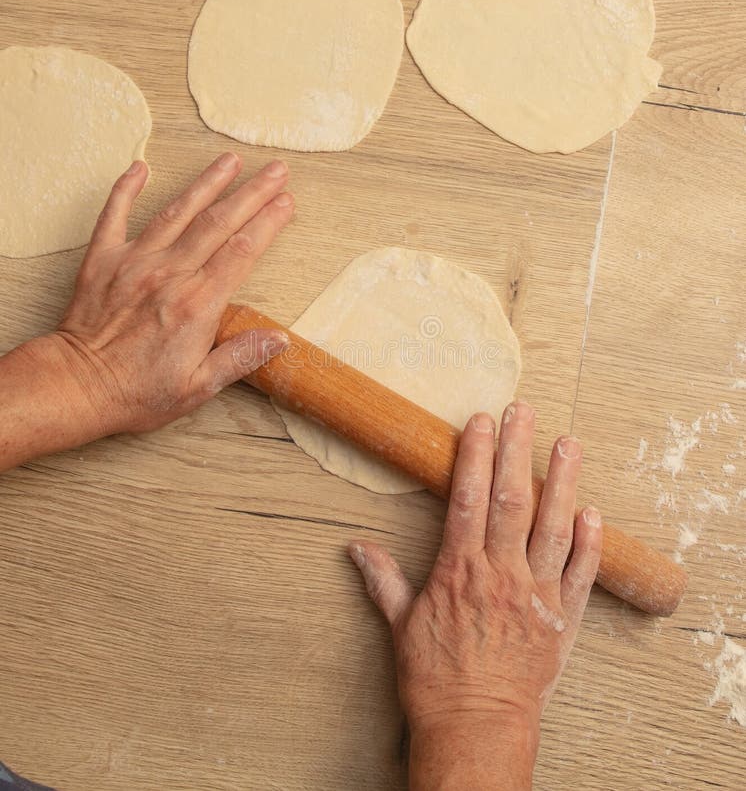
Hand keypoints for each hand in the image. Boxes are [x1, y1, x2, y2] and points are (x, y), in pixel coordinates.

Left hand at [52, 153, 294, 435]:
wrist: (77, 386)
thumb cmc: (137, 391)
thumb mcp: (197, 388)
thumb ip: (239, 358)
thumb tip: (279, 339)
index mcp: (197, 304)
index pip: (242, 252)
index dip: (267, 223)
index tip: (286, 203)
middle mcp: (169, 274)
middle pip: (219, 223)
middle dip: (251, 193)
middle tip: (276, 171)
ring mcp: (135, 262)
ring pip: (178, 212)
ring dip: (207, 183)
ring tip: (230, 161)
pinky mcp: (103, 259)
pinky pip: (115, 214)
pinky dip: (126, 188)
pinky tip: (140, 166)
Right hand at [349, 402, 602, 790]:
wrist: (476, 730)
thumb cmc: (436, 679)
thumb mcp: (401, 625)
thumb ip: (383, 580)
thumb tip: (355, 548)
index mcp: (460, 570)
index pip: (467, 498)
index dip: (474, 455)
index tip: (480, 421)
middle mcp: (501, 574)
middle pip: (511, 499)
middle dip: (516, 450)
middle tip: (523, 411)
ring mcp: (536, 594)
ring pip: (553, 526)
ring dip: (562, 482)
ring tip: (567, 444)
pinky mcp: (562, 618)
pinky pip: (581, 574)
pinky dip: (589, 542)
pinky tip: (592, 512)